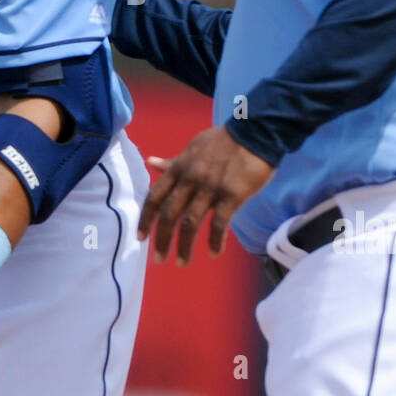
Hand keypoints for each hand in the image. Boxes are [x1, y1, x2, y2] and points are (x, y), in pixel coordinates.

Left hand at [139, 125, 273, 264]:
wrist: (255, 133)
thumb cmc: (223, 141)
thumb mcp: (192, 148)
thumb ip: (172, 162)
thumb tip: (150, 163)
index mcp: (179, 168)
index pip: (155, 197)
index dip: (145, 218)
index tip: (140, 237)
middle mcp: (190, 179)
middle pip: (169, 214)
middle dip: (161, 239)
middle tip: (158, 259)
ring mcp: (211, 187)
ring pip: (190, 223)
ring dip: (184, 247)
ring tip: (181, 262)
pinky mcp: (232, 195)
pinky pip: (219, 224)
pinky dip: (215, 241)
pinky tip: (214, 252)